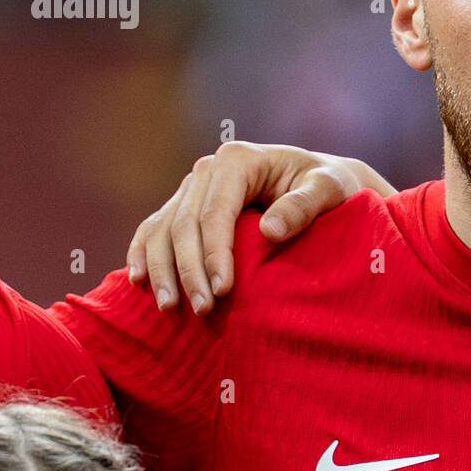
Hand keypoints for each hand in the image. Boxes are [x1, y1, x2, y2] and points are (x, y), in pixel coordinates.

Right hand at [126, 142, 396, 314]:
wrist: (322, 182)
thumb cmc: (330, 186)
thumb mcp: (328, 189)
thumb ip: (304, 205)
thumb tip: (269, 230)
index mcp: (238, 160)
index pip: (216, 211)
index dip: (214, 253)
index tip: (222, 290)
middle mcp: (208, 169)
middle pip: (185, 223)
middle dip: (190, 270)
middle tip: (203, 310)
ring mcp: (193, 186)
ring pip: (163, 229)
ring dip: (162, 269)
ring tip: (170, 307)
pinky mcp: (186, 204)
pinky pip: (154, 229)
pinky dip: (144, 255)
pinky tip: (140, 282)